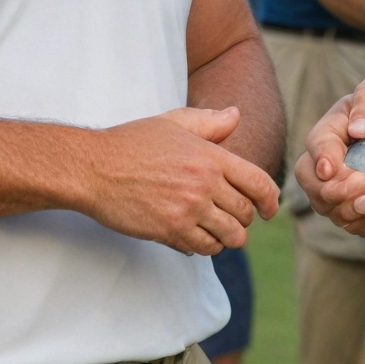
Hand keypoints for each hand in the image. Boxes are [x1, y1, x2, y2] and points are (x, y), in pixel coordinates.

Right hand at [79, 107, 279, 254]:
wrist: (93, 168)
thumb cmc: (131, 142)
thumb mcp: (173, 122)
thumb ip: (208, 122)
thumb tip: (236, 115)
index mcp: (210, 156)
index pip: (258, 183)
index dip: (271, 200)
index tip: (270, 210)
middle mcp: (204, 183)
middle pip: (246, 212)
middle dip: (245, 219)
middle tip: (233, 219)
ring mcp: (188, 209)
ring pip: (230, 235)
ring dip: (229, 238)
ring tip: (219, 233)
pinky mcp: (170, 230)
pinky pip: (204, 248)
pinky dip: (207, 247)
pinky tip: (198, 240)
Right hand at [295, 73, 364, 238]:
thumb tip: (355, 129)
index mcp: (335, 134)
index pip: (314, 148)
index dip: (321, 158)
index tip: (332, 167)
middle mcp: (336, 167)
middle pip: (313, 187)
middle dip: (338, 189)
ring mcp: (350, 195)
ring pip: (335, 212)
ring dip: (362, 206)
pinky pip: (362, 228)